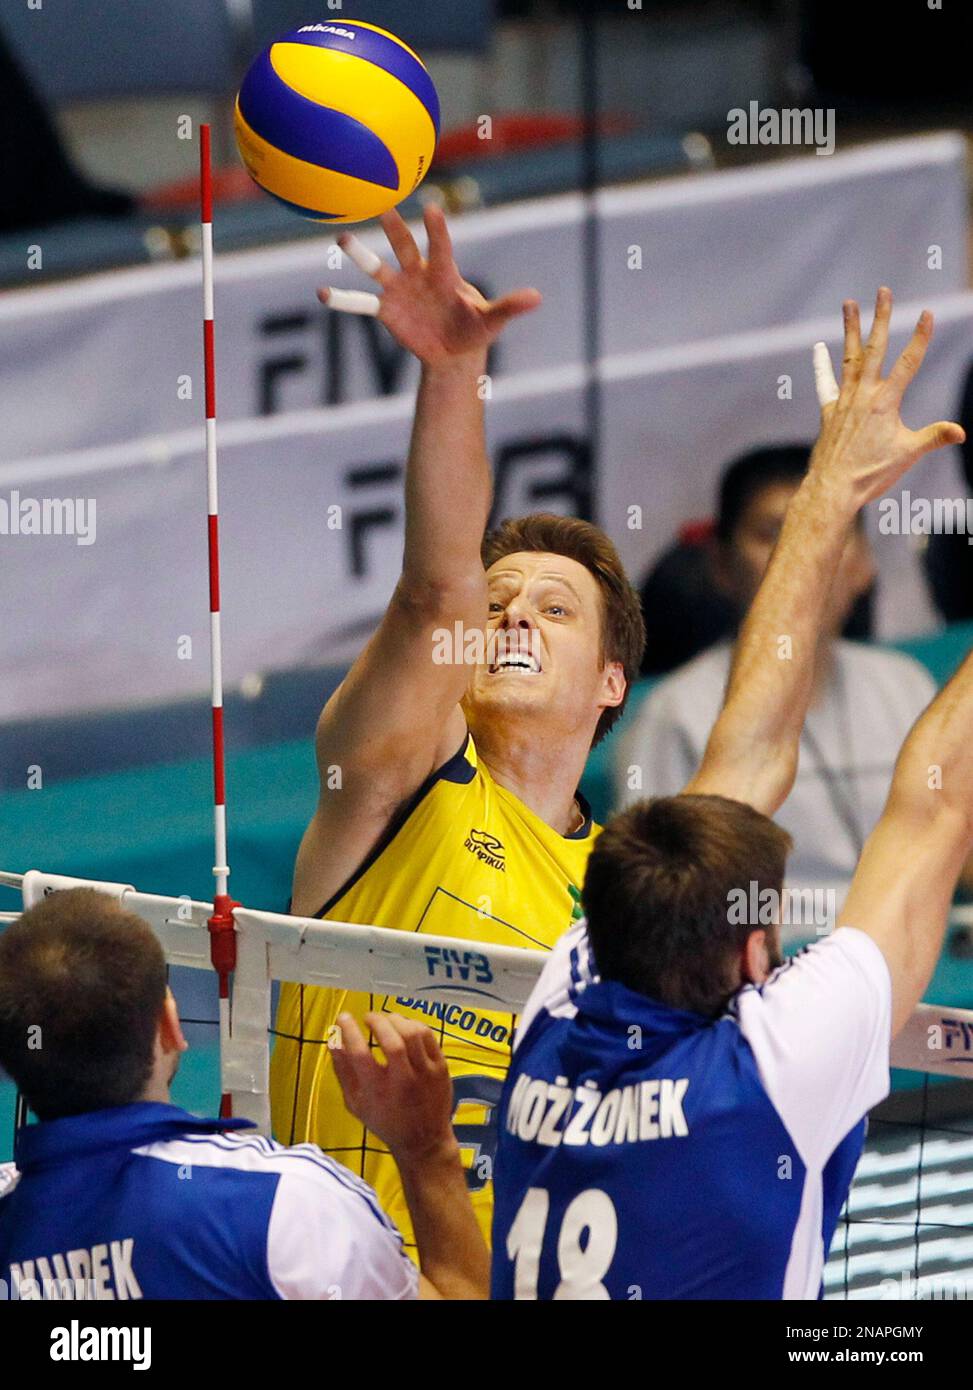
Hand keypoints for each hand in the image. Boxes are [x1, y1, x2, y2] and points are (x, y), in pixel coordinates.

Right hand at [318, 205, 540, 365]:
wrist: (452, 350)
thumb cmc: (473, 329)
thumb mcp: (492, 321)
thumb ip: (509, 307)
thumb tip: (537, 298)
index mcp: (444, 272)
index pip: (441, 247)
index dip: (438, 229)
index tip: (433, 206)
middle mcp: (418, 274)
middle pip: (404, 247)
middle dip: (394, 228)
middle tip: (381, 203)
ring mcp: (399, 289)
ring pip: (377, 268)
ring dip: (361, 255)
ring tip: (342, 238)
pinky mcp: (385, 309)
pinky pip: (361, 303)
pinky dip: (343, 300)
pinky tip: (322, 294)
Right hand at [331, 1011, 456, 1162]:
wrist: (423, 1139)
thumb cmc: (384, 1120)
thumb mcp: (355, 1102)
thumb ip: (343, 1070)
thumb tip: (333, 1038)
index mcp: (378, 1091)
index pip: (360, 1054)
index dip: (349, 1031)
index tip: (344, 1017)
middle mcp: (403, 1081)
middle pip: (392, 1041)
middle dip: (377, 1021)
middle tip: (368, 1016)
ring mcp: (426, 1073)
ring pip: (413, 1034)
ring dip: (396, 1020)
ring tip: (385, 1020)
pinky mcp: (441, 1067)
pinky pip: (428, 1035)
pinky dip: (413, 1024)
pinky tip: (403, 1026)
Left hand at [811, 287, 963, 505]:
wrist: (834, 488)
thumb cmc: (872, 473)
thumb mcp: (909, 454)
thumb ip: (935, 437)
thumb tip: (962, 433)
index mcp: (886, 401)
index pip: (908, 362)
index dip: (920, 337)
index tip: (927, 313)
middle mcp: (863, 394)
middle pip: (875, 348)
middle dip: (882, 318)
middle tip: (884, 291)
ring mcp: (844, 401)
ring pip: (850, 358)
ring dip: (851, 330)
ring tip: (850, 304)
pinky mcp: (829, 412)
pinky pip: (826, 383)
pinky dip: (822, 365)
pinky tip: (818, 347)